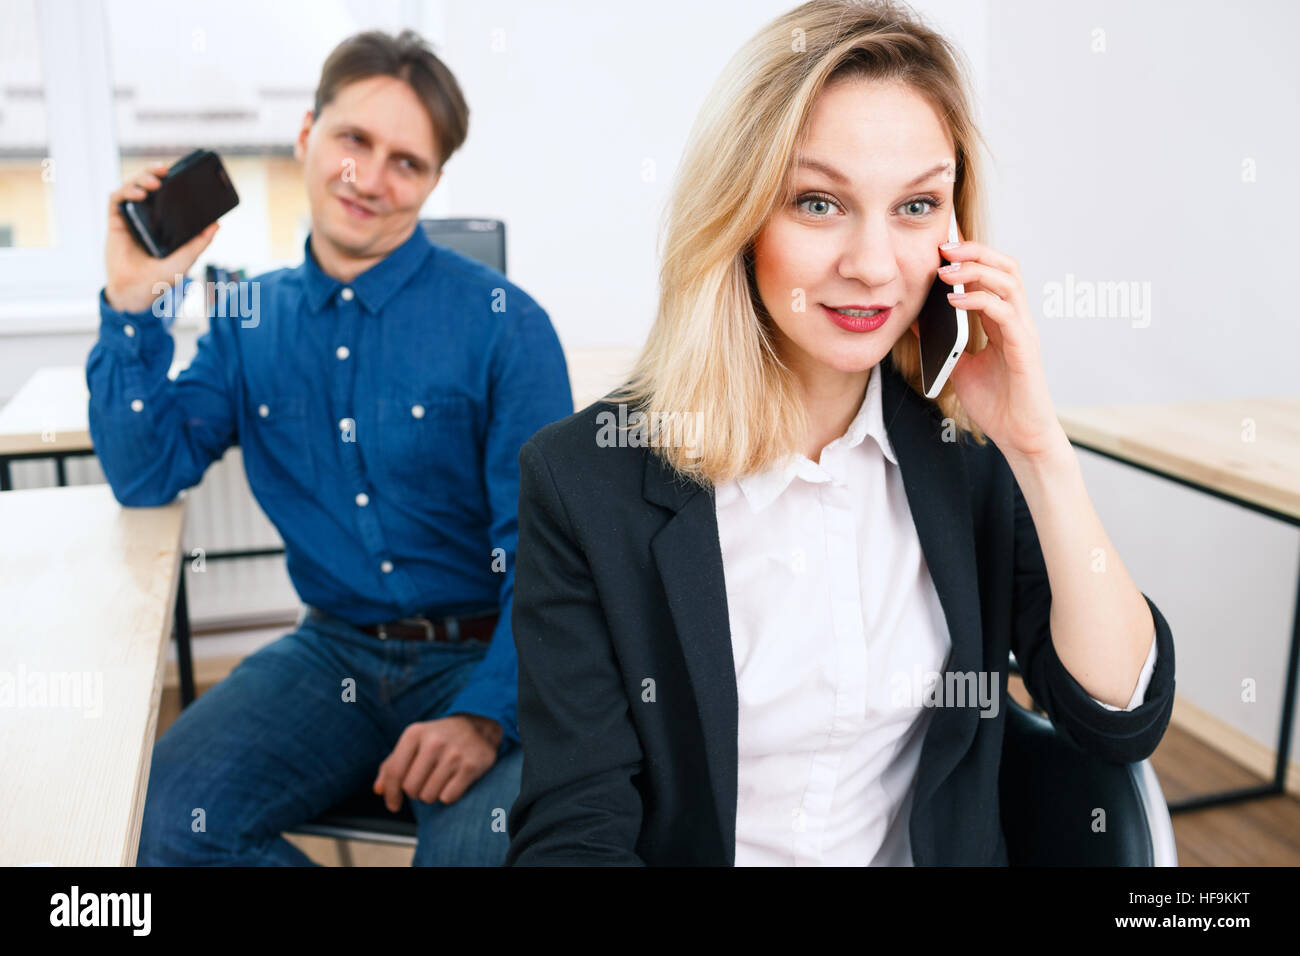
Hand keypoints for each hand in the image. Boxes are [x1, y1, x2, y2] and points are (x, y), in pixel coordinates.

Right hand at [105, 161, 220, 312]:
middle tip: (164, 169)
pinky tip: (138, 194)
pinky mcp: (115, 222)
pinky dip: (126, 192)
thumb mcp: (186, 259)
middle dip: (153, 172)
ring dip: (140, 178)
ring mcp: (130, 218)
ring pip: (130, 187)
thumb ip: (200, 242)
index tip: (179, 171)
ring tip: (153, 181)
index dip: (169, 180)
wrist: (137, 291)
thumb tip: (217, 224)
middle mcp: (145, 217)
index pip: (164, 194)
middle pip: (146, 185)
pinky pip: (116, 200)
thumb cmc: (161, 278)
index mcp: (162, 222)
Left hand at [372, 714, 501, 810]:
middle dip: (415, 792)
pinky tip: (453, 781)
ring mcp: (454, 754)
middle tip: (424, 782)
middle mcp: (434, 742)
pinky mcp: (471, 766)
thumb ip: (392, 764)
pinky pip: (448, 797)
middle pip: (411, 788)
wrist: (478, 726)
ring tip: (439, 780)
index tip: (393, 805)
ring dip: (431, 794)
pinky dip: (448, 795)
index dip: (391, 794)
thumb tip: (379, 790)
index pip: (395, 772)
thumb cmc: (438, 738)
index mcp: (415, 733)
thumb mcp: (413, 742)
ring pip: (429, 796)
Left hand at [920, 238, 1066, 462]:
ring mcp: (1022, 331)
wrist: (1019, 436)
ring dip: (975, 270)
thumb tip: (914, 317)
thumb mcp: (958, 364)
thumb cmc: (995, 402)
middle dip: (975, 251)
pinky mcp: (1023, 348)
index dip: (971, 255)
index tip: (942, 244)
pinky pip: (1004, 312)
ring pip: (1008, 282)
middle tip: (944, 246)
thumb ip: (943, 340)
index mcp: (1002, 320)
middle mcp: (1017, 320)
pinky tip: (953, 302)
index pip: (993, 273)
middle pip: (1005, 266)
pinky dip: (978, 301)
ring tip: (945, 270)